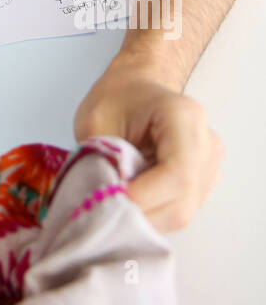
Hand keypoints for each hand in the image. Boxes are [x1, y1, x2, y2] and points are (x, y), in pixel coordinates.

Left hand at [73, 56, 223, 231]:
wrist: (137, 88)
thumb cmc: (117, 99)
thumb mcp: (95, 120)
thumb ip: (100, 158)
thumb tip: (105, 201)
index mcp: (183, 117)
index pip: (176, 173)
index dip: (144, 196)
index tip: (110, 199)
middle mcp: (206, 143)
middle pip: (183, 200)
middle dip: (141, 212)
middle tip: (106, 208)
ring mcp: (209, 165)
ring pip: (181, 212)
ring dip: (145, 216)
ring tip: (116, 201)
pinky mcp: (202, 182)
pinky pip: (179, 210)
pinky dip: (152, 214)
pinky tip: (131, 199)